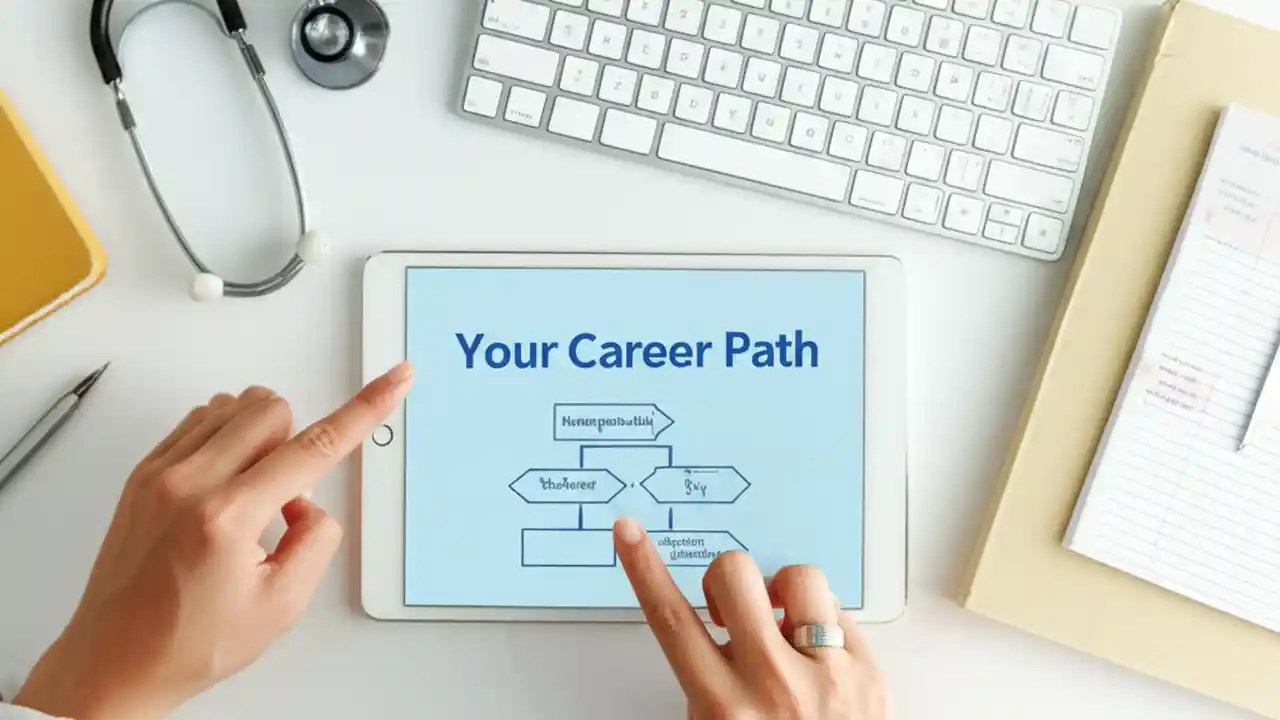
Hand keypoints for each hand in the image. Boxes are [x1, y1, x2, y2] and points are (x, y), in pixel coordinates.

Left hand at [15, 364, 414, 719]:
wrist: (115, 662)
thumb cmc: (189, 641)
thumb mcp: (282, 606)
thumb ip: (315, 540)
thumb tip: (308, 500)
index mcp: (228, 517)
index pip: (315, 447)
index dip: (365, 409)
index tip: (393, 379)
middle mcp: (188, 484)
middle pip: (271, 408)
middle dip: (294, 440)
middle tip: (283, 495)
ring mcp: (158, 474)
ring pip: (233, 405)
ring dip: (258, 437)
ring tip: (248, 495)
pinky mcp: (141, 473)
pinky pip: (198, 419)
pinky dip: (224, 439)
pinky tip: (221, 486)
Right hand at [614, 518, 887, 719]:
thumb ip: (710, 687)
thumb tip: (714, 633)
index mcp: (724, 708)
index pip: (672, 619)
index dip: (644, 568)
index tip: (629, 532)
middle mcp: (774, 685)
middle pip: (734, 576)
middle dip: (728, 580)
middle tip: (736, 609)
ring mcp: (829, 676)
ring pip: (800, 578)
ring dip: (787, 595)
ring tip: (786, 628)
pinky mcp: (872, 675)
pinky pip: (841, 615)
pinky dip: (826, 629)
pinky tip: (820, 660)